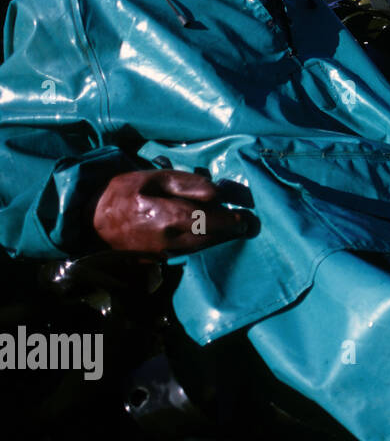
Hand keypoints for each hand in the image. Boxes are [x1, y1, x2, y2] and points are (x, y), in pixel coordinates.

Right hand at [91, 170, 252, 254]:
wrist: (89, 219)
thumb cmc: (124, 192)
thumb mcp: (154, 178)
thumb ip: (187, 184)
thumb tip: (217, 194)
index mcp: (168, 218)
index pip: (212, 221)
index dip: (233, 221)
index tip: (248, 218)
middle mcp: (169, 242)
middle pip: (211, 238)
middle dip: (231, 231)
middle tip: (248, 224)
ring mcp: (163, 255)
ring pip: (202, 248)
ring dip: (219, 239)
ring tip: (233, 228)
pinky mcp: (158, 262)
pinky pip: (188, 253)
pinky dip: (202, 244)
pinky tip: (209, 235)